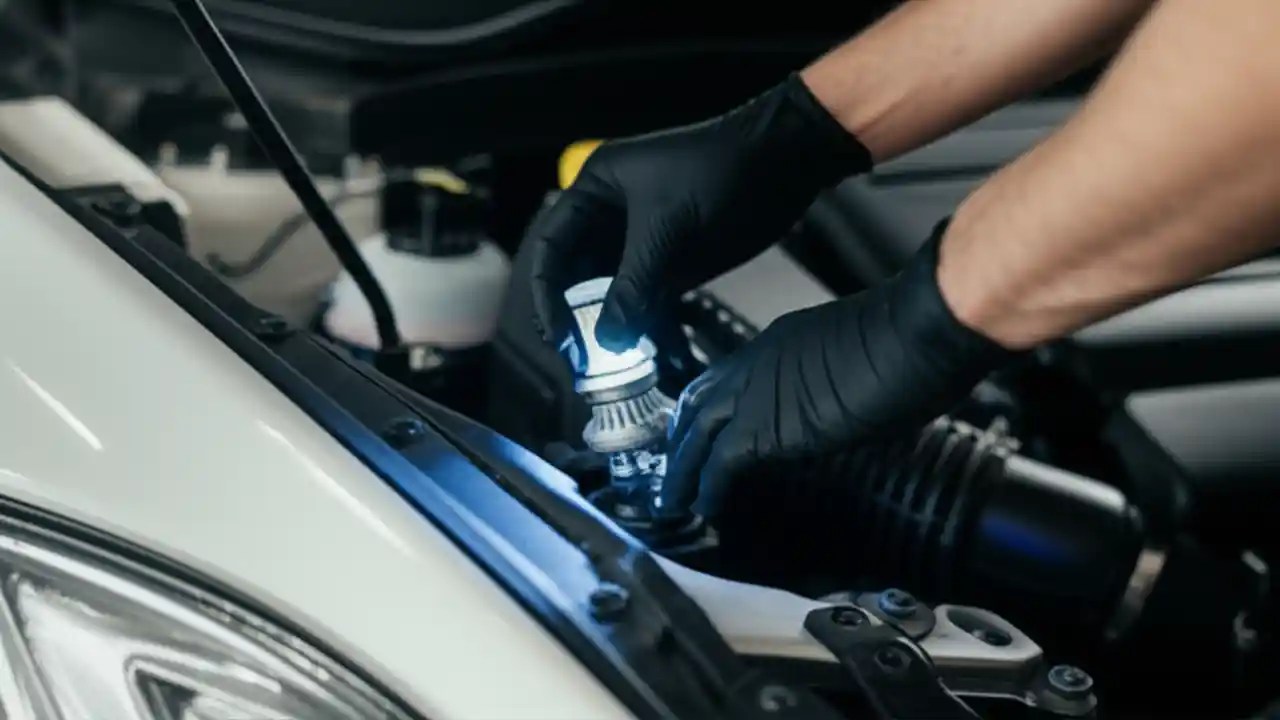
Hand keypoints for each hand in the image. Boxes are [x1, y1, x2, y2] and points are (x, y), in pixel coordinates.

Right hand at [528, 73, 871, 352]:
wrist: (783, 162)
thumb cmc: (718, 172)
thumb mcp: (666, 229)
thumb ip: (632, 286)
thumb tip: (608, 339)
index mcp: (595, 191)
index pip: (551, 248)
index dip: (546, 293)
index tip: (557, 333)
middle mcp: (610, 218)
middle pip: (578, 277)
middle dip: (579, 318)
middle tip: (582, 360)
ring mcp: (642, 243)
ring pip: (613, 295)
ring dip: (615, 329)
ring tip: (618, 367)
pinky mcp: (673, 264)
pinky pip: (648, 302)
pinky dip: (650, 329)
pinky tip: (657, 356)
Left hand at [658, 225, 1015, 519]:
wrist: (919, 330)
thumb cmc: (916, 336)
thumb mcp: (864, 355)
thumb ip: (842, 378)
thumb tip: (855, 400)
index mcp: (782, 341)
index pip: (727, 376)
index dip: (708, 406)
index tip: (701, 430)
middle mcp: (756, 362)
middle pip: (698, 403)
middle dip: (681, 438)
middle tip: (673, 468)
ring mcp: (754, 393)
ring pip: (696, 436)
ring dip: (682, 472)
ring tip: (674, 501)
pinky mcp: (762, 427)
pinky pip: (719, 465)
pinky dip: (707, 491)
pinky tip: (705, 511)